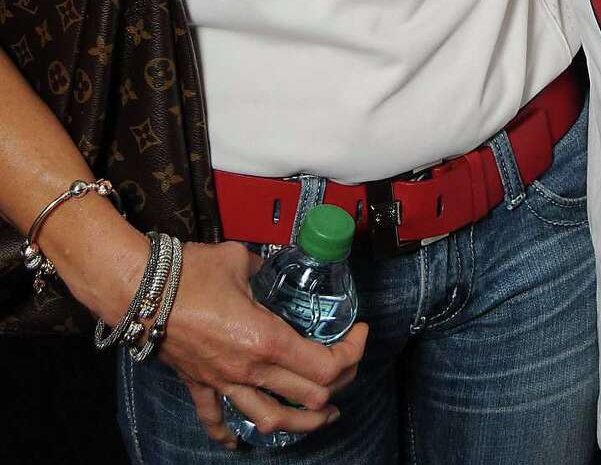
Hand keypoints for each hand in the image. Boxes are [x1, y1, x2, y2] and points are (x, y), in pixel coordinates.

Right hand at [101, 239, 366, 445]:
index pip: (326, 365)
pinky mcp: (200, 385)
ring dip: (302, 422)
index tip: (360, 333)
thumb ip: (262, 268)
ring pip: (271, 421)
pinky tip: (239, 442)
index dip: (352, 352)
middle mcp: (250, 370)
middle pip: (309, 398)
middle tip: (347, 364)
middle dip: (338, 384)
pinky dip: (230, 434)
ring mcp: (224, 384)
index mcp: (267, 340)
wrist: (139, 291)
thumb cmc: (191, 272)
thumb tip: (267, 266)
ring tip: (321, 415)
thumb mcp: (240, 260)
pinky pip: (216, 419)